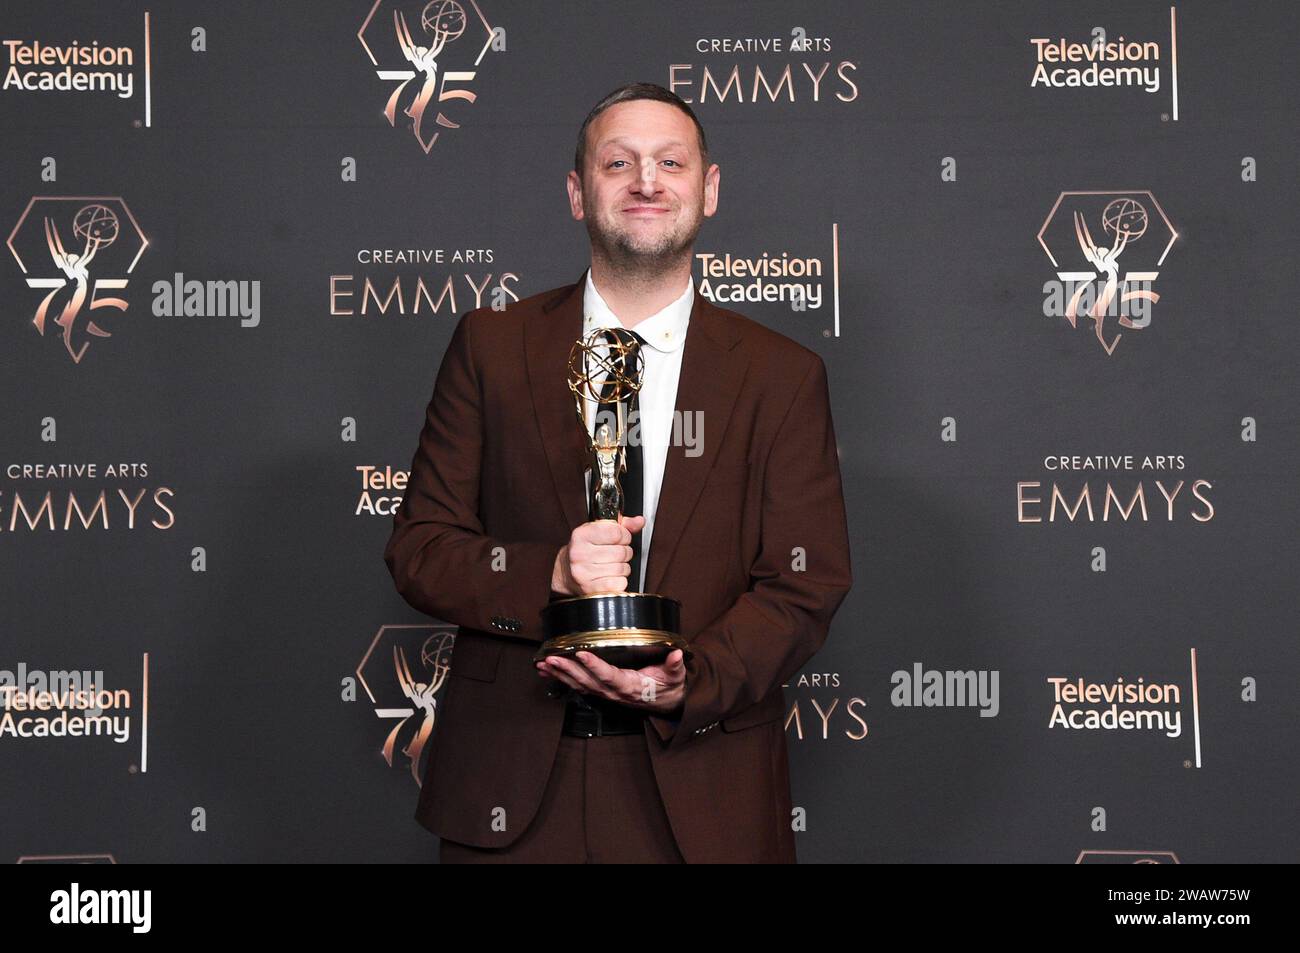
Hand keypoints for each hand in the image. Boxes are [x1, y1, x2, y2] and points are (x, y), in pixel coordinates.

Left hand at [535, 649, 685, 716]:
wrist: (666, 703)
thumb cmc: (668, 687)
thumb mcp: (676, 676)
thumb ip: (675, 666)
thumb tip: (675, 654)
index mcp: (631, 686)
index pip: (610, 676)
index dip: (595, 665)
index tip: (581, 653)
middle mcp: (614, 692)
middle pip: (587, 681)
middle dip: (567, 670)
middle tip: (551, 658)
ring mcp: (606, 694)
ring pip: (579, 685)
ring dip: (560, 675)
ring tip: (543, 664)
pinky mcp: (601, 692)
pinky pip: (578, 686)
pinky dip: (561, 679)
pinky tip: (546, 671)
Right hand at [551, 514, 644, 595]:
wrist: (565, 572)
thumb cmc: (584, 550)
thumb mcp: (598, 531)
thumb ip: (622, 525)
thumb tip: (639, 521)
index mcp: (581, 535)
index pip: (616, 532)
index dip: (624, 535)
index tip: (620, 538)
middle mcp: (580, 553)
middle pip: (622, 552)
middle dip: (624, 553)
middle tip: (615, 553)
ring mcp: (584, 573)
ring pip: (623, 568)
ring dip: (622, 568)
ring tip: (612, 565)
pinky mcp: (591, 589)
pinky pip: (620, 583)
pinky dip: (620, 581)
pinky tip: (610, 577)